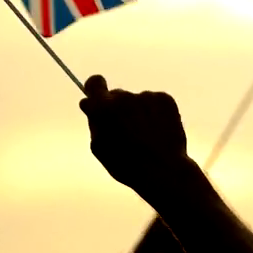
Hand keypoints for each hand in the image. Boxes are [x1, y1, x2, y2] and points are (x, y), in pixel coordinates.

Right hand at [80, 74, 189, 190]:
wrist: (163, 170)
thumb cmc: (126, 164)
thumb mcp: (99, 147)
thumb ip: (93, 121)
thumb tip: (88, 103)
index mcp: (103, 107)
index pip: (95, 82)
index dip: (95, 89)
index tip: (99, 98)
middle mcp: (124, 97)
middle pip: (117, 96)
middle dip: (119, 109)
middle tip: (128, 132)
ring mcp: (145, 96)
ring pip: (137, 100)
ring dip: (139, 112)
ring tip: (146, 137)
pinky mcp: (165, 99)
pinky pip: (155, 102)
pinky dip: (156, 113)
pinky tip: (158, 132)